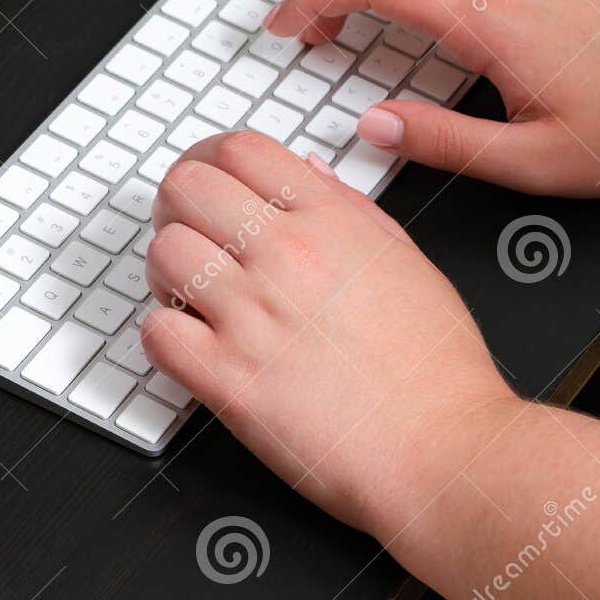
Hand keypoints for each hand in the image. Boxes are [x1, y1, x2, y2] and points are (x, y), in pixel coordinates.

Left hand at [141, 130, 518, 539]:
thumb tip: (306, 170)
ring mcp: (253, 316)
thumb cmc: (435, 369)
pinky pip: (156, 332)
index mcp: (329, 222)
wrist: (443, 450)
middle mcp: (286, 257)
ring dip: (166, 273)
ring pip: (162, 253)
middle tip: (191, 235)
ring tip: (192, 297)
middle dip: (177, 207)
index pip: (240, 149)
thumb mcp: (405, 260)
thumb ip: (349, 207)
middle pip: (185, 187)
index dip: (210, 159)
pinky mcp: (228, 378)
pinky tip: (194, 345)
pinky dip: (164, 337)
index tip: (208, 181)